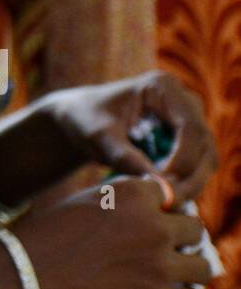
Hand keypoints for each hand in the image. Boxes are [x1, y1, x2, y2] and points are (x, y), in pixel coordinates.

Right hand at [9, 176, 211, 288]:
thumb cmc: (45, 239)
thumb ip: (122, 202)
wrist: (20, 278)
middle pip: (193, 229)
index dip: (161, 212)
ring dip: (187, 272)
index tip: (148, 226)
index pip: (171, 197)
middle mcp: (152, 223)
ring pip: (202, 266)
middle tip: (157, 255)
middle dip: (178, 241)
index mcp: (132, 192)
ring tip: (165, 280)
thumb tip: (157, 210)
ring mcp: (159, 264)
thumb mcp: (84, 201)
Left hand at [42, 70, 216, 205]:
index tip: (163, 185)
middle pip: (204, 144)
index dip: (183, 160)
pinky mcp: (188, 138)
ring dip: (191, 183)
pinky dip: (186, 182)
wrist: (81, 120)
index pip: (189, 127)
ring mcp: (189, 118)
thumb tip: (156, 183)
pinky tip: (166, 195)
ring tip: (166, 201)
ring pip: (207, 158)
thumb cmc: (87, 121)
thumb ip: (123, 156)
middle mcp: (183, 99)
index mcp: (162, 86)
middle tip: (169, 202)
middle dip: (190, 177)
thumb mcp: (98, 137)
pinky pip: (199, 165)